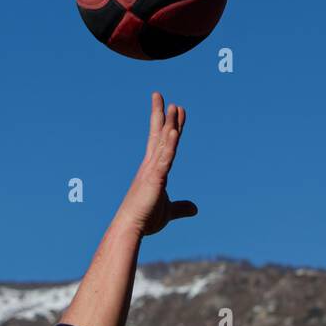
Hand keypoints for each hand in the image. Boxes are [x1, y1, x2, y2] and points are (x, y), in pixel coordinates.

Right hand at [115, 92, 197, 237]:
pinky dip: (171, 144)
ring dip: (169, 123)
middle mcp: (150, 165)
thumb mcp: (168, 211)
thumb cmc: (145, 219)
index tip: (175, 109)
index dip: (169, 124)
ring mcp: (152, 170)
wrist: (131, 229)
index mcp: (152, 169)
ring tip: (175, 106)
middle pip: (159, 134)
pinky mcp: (155, 178)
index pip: (162, 142)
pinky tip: (175, 130)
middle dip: (162, 115)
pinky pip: (165, 158)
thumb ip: (180, 207)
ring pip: (163, 142)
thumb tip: (194, 209)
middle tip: (162, 96)